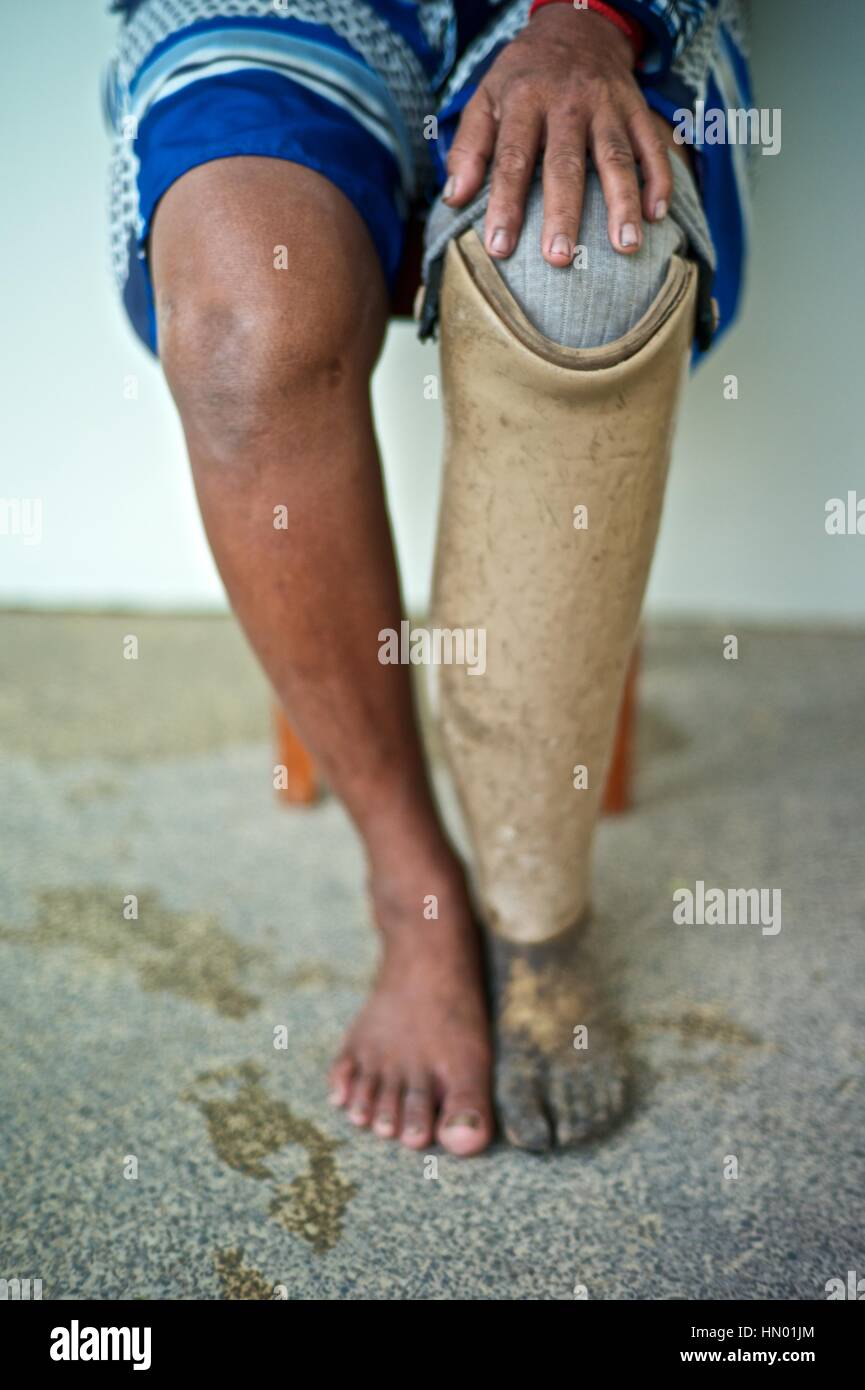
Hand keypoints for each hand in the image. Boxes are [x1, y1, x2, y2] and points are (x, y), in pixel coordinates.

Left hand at [442, 6, 672, 264]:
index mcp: (524, 101)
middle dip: (563, 212)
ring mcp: (607, 105)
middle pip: (565, 164)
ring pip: (616, 157)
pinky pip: (653, 145)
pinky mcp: (636, 107)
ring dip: (622, 203)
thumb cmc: (523, 77)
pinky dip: (659, 179)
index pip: (512, 159)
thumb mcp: (485, 98)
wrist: (576, 26)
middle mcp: (568, 102)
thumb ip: (469, 148)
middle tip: (559, 258)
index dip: (505, 205)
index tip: (500, 249)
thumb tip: (454, 199)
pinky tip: (657, 215)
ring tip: (625, 247)